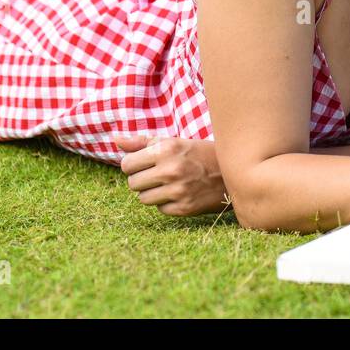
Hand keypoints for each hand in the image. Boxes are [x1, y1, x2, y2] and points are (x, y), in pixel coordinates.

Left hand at [114, 135, 228, 216]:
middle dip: (143, 180)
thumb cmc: (199, 154)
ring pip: (143, 199)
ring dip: (153, 193)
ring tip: (171, 184)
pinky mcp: (184, 208)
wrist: (233, 172)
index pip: (127, 164)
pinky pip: (160, 209)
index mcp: (166, 149)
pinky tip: (181, 193)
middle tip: (161, 174)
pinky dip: (167, 203)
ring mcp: (178, 190)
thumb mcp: (173, 142)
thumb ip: (142, 142)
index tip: (147, 164)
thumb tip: (115, 139)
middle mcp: (171, 169)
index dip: (134, 165)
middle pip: (132, 184)